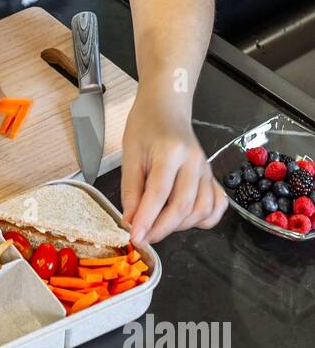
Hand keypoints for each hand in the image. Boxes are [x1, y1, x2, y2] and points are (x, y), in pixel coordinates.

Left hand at [121, 91, 226, 244]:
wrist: (166, 109)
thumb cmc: (145, 128)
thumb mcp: (130, 155)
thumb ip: (131, 191)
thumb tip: (131, 223)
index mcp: (171, 152)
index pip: (159, 194)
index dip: (146, 220)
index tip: (135, 238)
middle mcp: (194, 162)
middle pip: (183, 206)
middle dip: (161, 229)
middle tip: (143, 238)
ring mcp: (206, 170)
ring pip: (202, 210)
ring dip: (180, 226)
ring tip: (159, 225)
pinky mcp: (212, 176)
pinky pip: (217, 205)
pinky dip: (204, 219)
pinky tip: (185, 219)